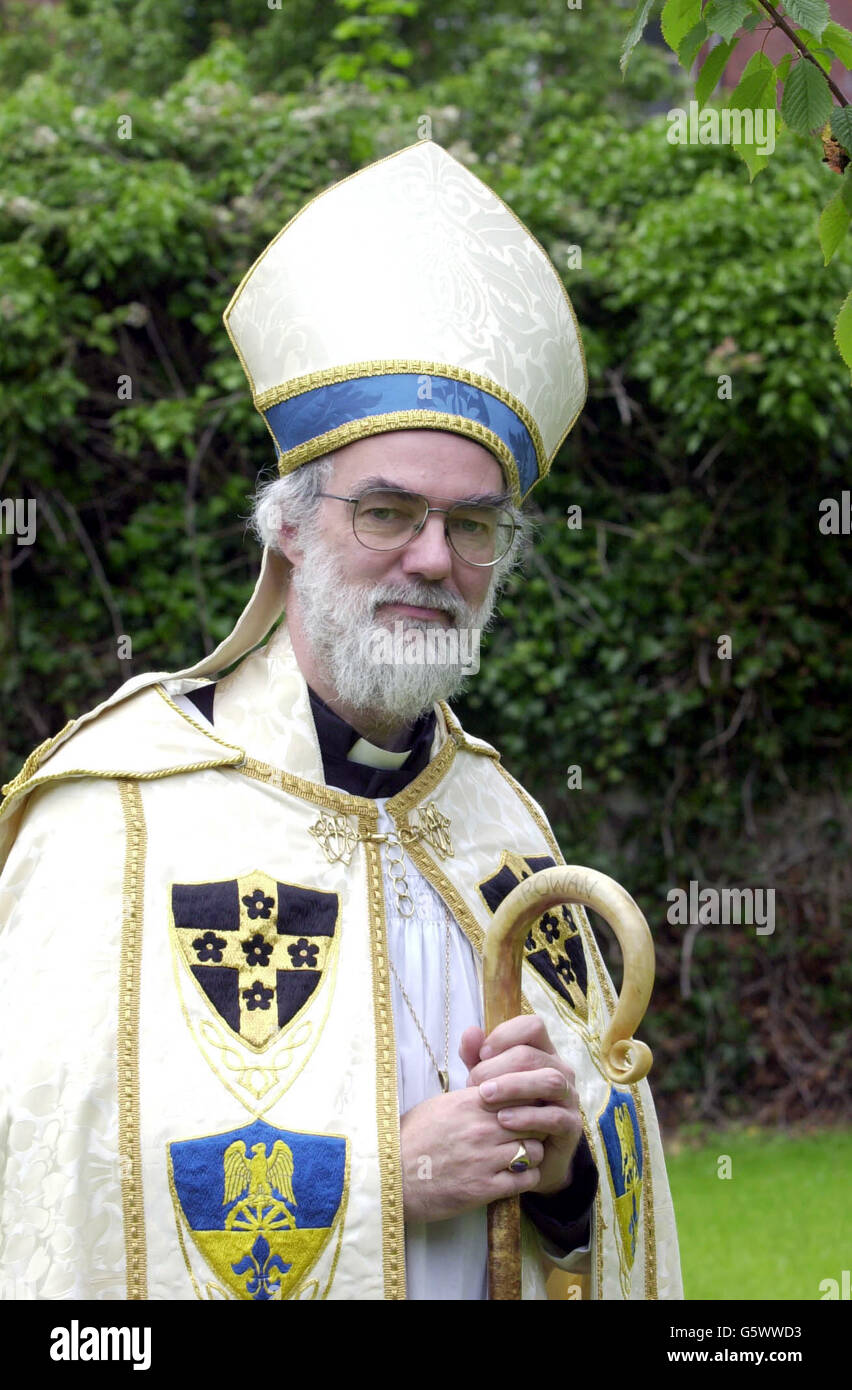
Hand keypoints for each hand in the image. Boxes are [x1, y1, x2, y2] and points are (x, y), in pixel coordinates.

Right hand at [400, 1087, 544, 1223]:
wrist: (391, 1177)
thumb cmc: (412, 1138)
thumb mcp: (440, 1105)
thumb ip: (472, 1097)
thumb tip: (494, 1089)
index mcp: (471, 1102)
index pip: (520, 1092)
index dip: (527, 1101)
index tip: (525, 1109)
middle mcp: (482, 1127)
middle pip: (533, 1120)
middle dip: (534, 1127)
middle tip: (527, 1134)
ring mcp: (485, 1158)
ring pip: (536, 1150)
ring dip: (533, 1154)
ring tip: (521, 1157)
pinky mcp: (485, 1188)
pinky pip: (527, 1179)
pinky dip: (526, 1178)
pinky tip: (515, 1177)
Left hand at [461, 1014, 582, 1196]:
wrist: (523, 1155)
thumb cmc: (504, 1110)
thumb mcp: (486, 1081)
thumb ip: (476, 1057)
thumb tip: (471, 1032)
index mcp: (542, 1052)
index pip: (532, 1026)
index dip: (506, 1035)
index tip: (481, 1054)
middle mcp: (560, 1070)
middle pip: (533, 1054)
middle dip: (499, 1066)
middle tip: (474, 1084)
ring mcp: (569, 1097)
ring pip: (550, 1080)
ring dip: (514, 1086)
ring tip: (486, 1096)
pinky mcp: (571, 1126)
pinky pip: (554, 1116)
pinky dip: (527, 1116)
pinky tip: (503, 1120)